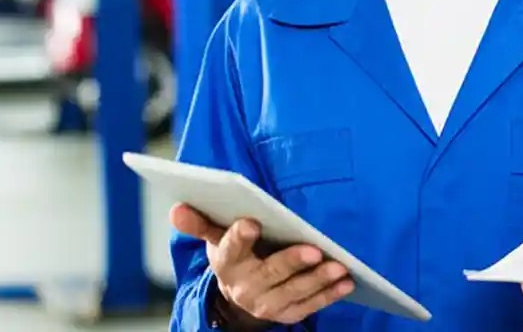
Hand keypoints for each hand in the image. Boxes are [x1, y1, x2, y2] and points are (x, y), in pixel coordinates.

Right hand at [170, 203, 354, 326]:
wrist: (237, 294)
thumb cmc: (233, 255)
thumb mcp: (215, 238)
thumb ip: (199, 222)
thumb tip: (176, 208)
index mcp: (225, 264)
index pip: (230, 250)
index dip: (239, 237)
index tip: (251, 222)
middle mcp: (244, 287)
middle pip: (269, 274)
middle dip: (291, 262)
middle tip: (313, 249)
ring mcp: (265, 304)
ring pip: (293, 293)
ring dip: (317, 280)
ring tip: (339, 266)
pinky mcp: (285, 314)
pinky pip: (309, 306)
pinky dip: (329, 295)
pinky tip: (346, 282)